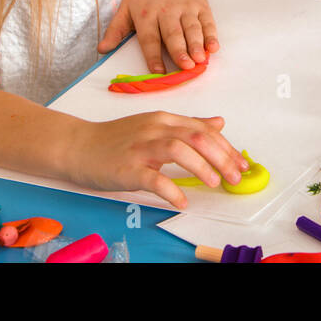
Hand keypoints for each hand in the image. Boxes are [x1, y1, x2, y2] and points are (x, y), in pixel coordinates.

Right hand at [68, 112, 246, 209]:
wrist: (78, 146)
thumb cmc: (116, 139)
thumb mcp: (155, 126)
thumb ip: (187, 125)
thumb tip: (219, 123)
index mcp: (164, 119)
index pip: (203, 129)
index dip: (226, 147)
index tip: (241, 164)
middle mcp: (155, 129)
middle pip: (196, 137)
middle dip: (222, 157)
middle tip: (235, 177)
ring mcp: (140, 147)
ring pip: (178, 150)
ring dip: (201, 167)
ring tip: (215, 183)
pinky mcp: (127, 168)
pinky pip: (153, 178)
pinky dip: (171, 190)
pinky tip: (182, 201)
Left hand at [98, 0, 217, 72]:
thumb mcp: (126, 5)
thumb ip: (116, 29)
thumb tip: (102, 49)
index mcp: (146, 13)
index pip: (149, 38)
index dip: (153, 56)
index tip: (158, 72)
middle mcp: (166, 11)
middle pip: (173, 34)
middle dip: (179, 51)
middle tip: (185, 67)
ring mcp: (186, 8)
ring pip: (192, 29)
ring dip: (197, 45)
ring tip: (200, 60)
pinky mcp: (201, 6)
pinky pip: (207, 22)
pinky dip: (212, 35)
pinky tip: (213, 47)